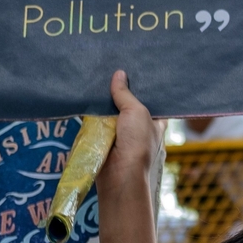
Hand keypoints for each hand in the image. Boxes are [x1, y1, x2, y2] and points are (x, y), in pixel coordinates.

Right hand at [96, 70, 164, 198]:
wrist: (120, 175)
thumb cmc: (137, 143)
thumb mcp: (136, 112)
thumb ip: (126, 94)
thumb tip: (119, 74)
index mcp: (156, 121)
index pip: (150, 100)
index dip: (141, 87)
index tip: (132, 69)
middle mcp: (139, 127)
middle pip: (128, 104)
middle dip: (120, 91)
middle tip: (109, 68)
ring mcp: (121, 134)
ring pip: (110, 112)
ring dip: (103, 101)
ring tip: (95, 76)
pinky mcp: (103, 140)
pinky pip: (97, 122)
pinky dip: (92, 113)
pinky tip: (86, 95)